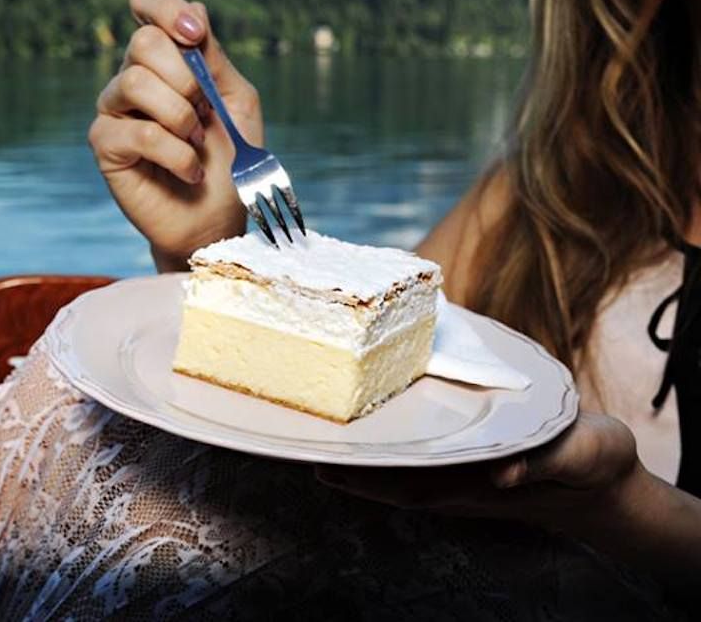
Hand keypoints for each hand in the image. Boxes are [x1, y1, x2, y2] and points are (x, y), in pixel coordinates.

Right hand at [88, 0, 263, 270]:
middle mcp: (134, 76)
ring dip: (181, 117)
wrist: (219, 216)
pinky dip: (175, 153)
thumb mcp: (235, 97)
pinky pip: (136, 131)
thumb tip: (194, 7)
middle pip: (143, 41)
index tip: (195, 33)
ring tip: (197, 145)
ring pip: (134, 82)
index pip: (146, 3)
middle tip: (204, 111)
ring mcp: (114, 110)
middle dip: (186, 78)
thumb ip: (213, 56)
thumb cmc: (231, 157)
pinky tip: (189, 171)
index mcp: (165, 57)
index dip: (164, 6)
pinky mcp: (105, 145)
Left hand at [314, 412, 644, 532]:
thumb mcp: (577, 457)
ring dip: (364, 458)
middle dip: (348, 470)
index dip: (366, 481)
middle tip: (305, 447)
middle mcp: (462, 483)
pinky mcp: (474, 458)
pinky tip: (374, 425)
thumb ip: (541, 463)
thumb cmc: (593, 464)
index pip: (408, 487)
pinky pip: (422, 454)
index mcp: (479, 485)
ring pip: (402, 469)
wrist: (608, 478)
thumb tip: (502, 473)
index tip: (326, 468)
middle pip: (391, 481)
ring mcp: (465, 474)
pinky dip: (394, 444)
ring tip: (323, 434)